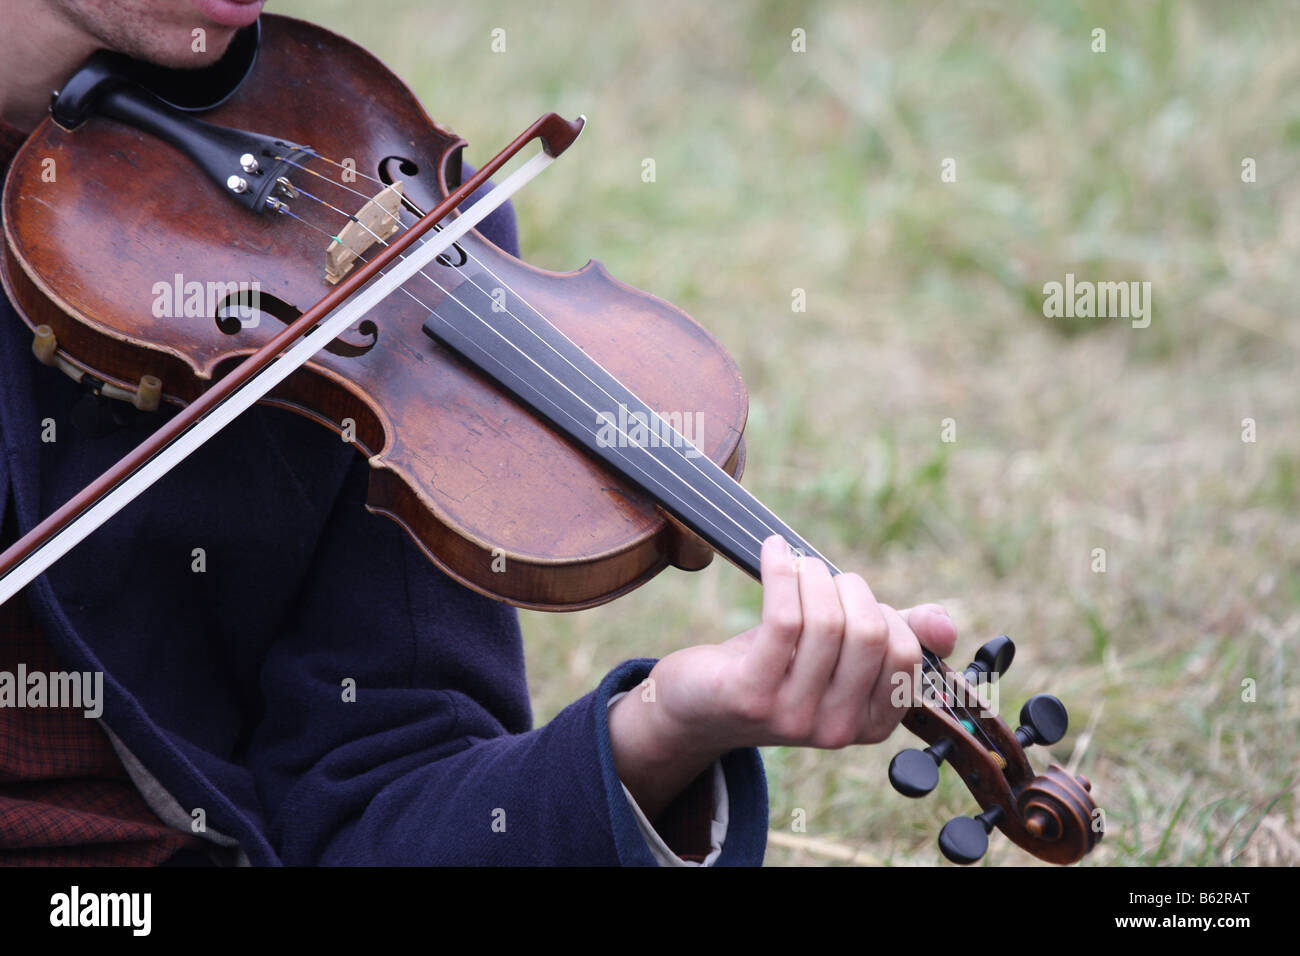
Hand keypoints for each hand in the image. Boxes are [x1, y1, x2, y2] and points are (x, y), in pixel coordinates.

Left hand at [608, 534, 958, 818]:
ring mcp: (794, 717)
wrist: (698, 704)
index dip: (882, 612)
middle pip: (869, 633)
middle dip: (847, 587)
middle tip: (818, 576)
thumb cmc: (775, 667)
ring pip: (827, 622)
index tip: (850, 599)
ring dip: (810, 575)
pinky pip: (784, 618)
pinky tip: (772, 551)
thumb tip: (945, 625)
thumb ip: (894, 635)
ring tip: (794, 564)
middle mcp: (838, 730)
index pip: (905, 655)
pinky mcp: (752, 695)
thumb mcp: (839, 654)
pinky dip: (782, 571)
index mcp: (871, 723)